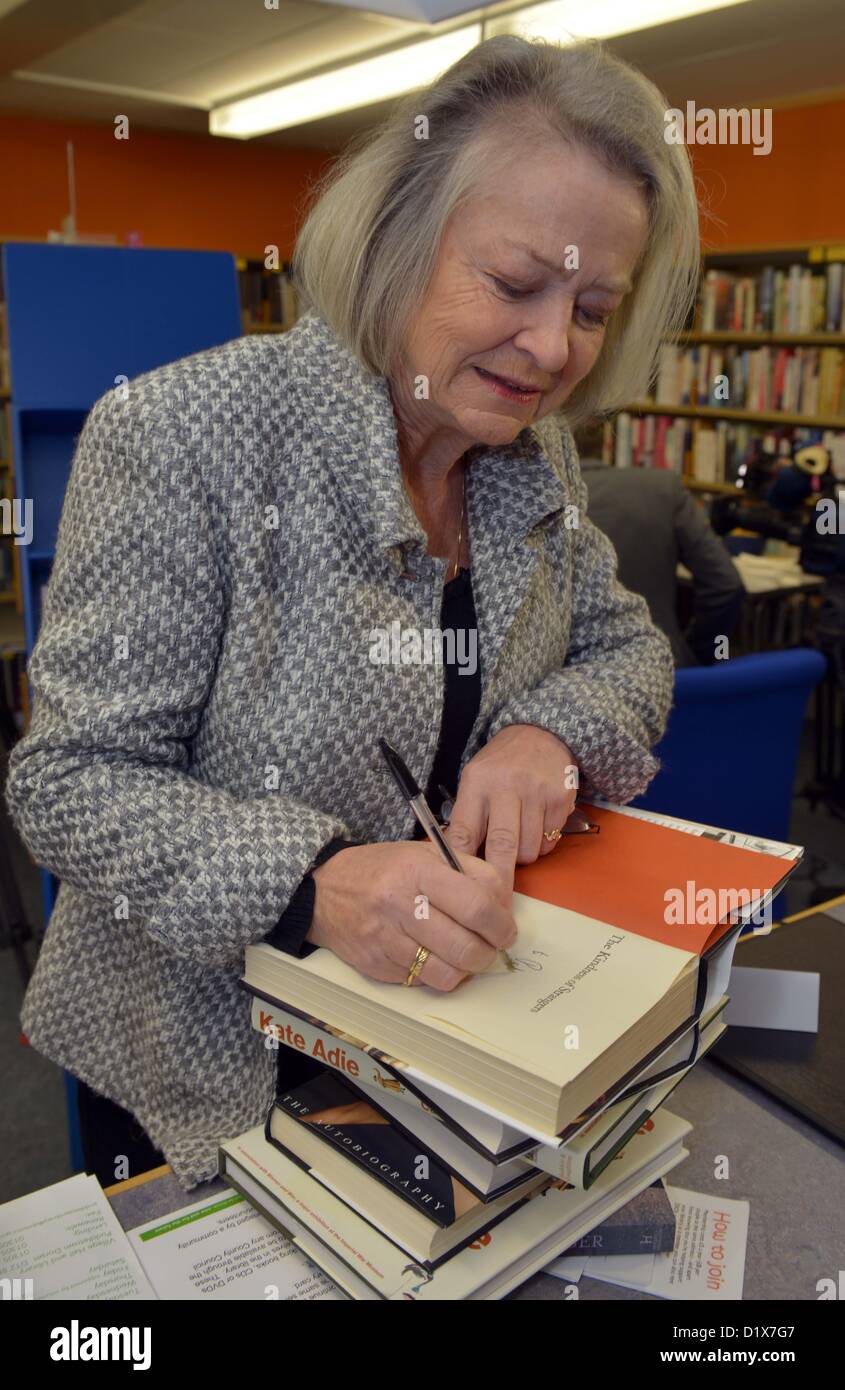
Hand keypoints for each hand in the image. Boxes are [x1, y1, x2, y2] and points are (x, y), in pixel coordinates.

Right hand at [306, 841, 517, 990]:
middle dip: (488, 952)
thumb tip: (505, 907)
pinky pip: (424, 982)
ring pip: (448, 973)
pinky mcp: (377, 965)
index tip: (506, 929)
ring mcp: (386, 939)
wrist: (324, 889)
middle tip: (490, 946)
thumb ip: (470, 872)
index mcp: (418, 870)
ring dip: (466, 969)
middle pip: (466, 946)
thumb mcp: (426, 854)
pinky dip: (437, 974)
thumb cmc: (384, 870)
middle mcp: (401, 905)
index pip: (478, 905)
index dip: (502, 924)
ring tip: (464, 954)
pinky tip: (434, 956)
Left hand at [445, 725, 577, 891]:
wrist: (540, 733)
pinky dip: (542, 843)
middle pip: (502, 845)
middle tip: (494, 892)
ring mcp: (537, 791)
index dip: (462, 861)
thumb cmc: (501, 764)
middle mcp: (507, 784)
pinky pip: (550, 841)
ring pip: (529, 850)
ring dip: (522, 855)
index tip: (460, 882)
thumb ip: (467, 816)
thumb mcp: (475, 779)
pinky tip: (537, 824)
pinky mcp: (561, 799)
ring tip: (519, 836)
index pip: (464, 830)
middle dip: (498, 874)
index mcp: (478, 781)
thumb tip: (456, 861)